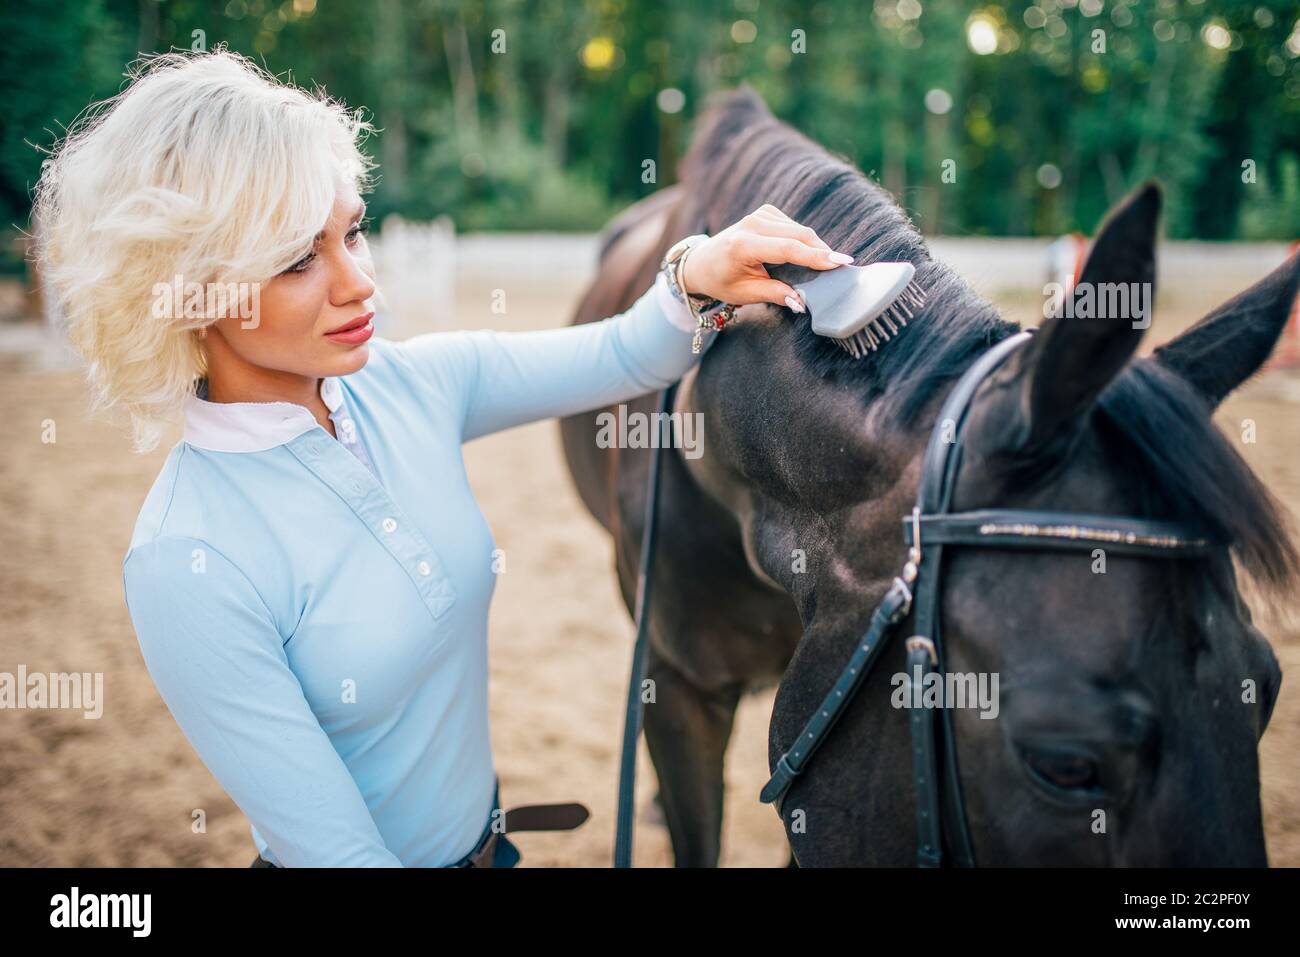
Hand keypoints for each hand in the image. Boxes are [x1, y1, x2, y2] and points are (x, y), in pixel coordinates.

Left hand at [679, 204, 852, 311]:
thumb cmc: (722, 281)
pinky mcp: (767, 212)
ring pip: (800, 230)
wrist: (702, 261)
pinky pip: (795, 227)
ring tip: (824, 266)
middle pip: (800, 236)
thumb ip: (774, 294)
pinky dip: (804, 241)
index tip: (841, 262)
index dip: (817, 257)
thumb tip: (803, 302)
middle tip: (843, 268)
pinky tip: (804, 256)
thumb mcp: (745, 294)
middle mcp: (752, 224)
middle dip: (823, 252)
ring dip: (815, 247)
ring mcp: (760, 214)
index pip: (788, 249)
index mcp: (743, 245)